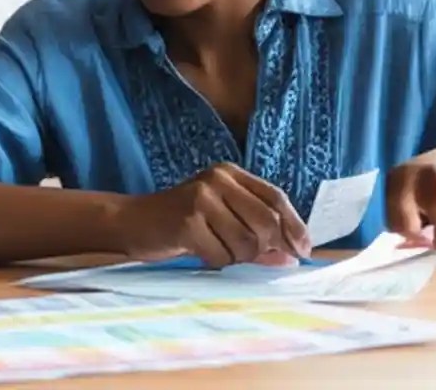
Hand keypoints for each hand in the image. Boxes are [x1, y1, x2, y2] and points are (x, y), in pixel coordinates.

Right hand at [116, 162, 310, 267]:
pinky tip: (198, 252)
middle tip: (245, 256)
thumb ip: (256, 232)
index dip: (294, 226)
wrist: (131, 222)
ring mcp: (201, 198)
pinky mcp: (187, 221)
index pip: (276, 197)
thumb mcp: (221, 219)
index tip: (304, 250)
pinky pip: (220, 255)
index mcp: (229, 173)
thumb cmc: (181, 223)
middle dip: (263, 248)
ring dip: (234, 257)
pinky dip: (214, 261)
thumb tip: (292, 255)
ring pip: (245, 243)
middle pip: (266, 222)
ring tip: (213, 249)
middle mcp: (217, 180)